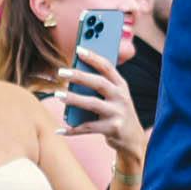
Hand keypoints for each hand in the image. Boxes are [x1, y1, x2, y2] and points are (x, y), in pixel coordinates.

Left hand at [57, 47, 148, 168]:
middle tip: (61, 71)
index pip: (108, 67)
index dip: (93, 57)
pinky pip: (88, 128)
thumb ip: (100, 86)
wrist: (133, 140)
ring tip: (57, 95)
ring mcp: (118, 113)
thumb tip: (74, 75)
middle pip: (99, 83)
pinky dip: (73, 130)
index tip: (78, 49)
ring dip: (73, 99)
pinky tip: (60, 130)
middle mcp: (121, 97)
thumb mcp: (115, 97)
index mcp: (121, 86)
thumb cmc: (117, 113)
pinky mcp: (112, 129)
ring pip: (92, 104)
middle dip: (79, 76)